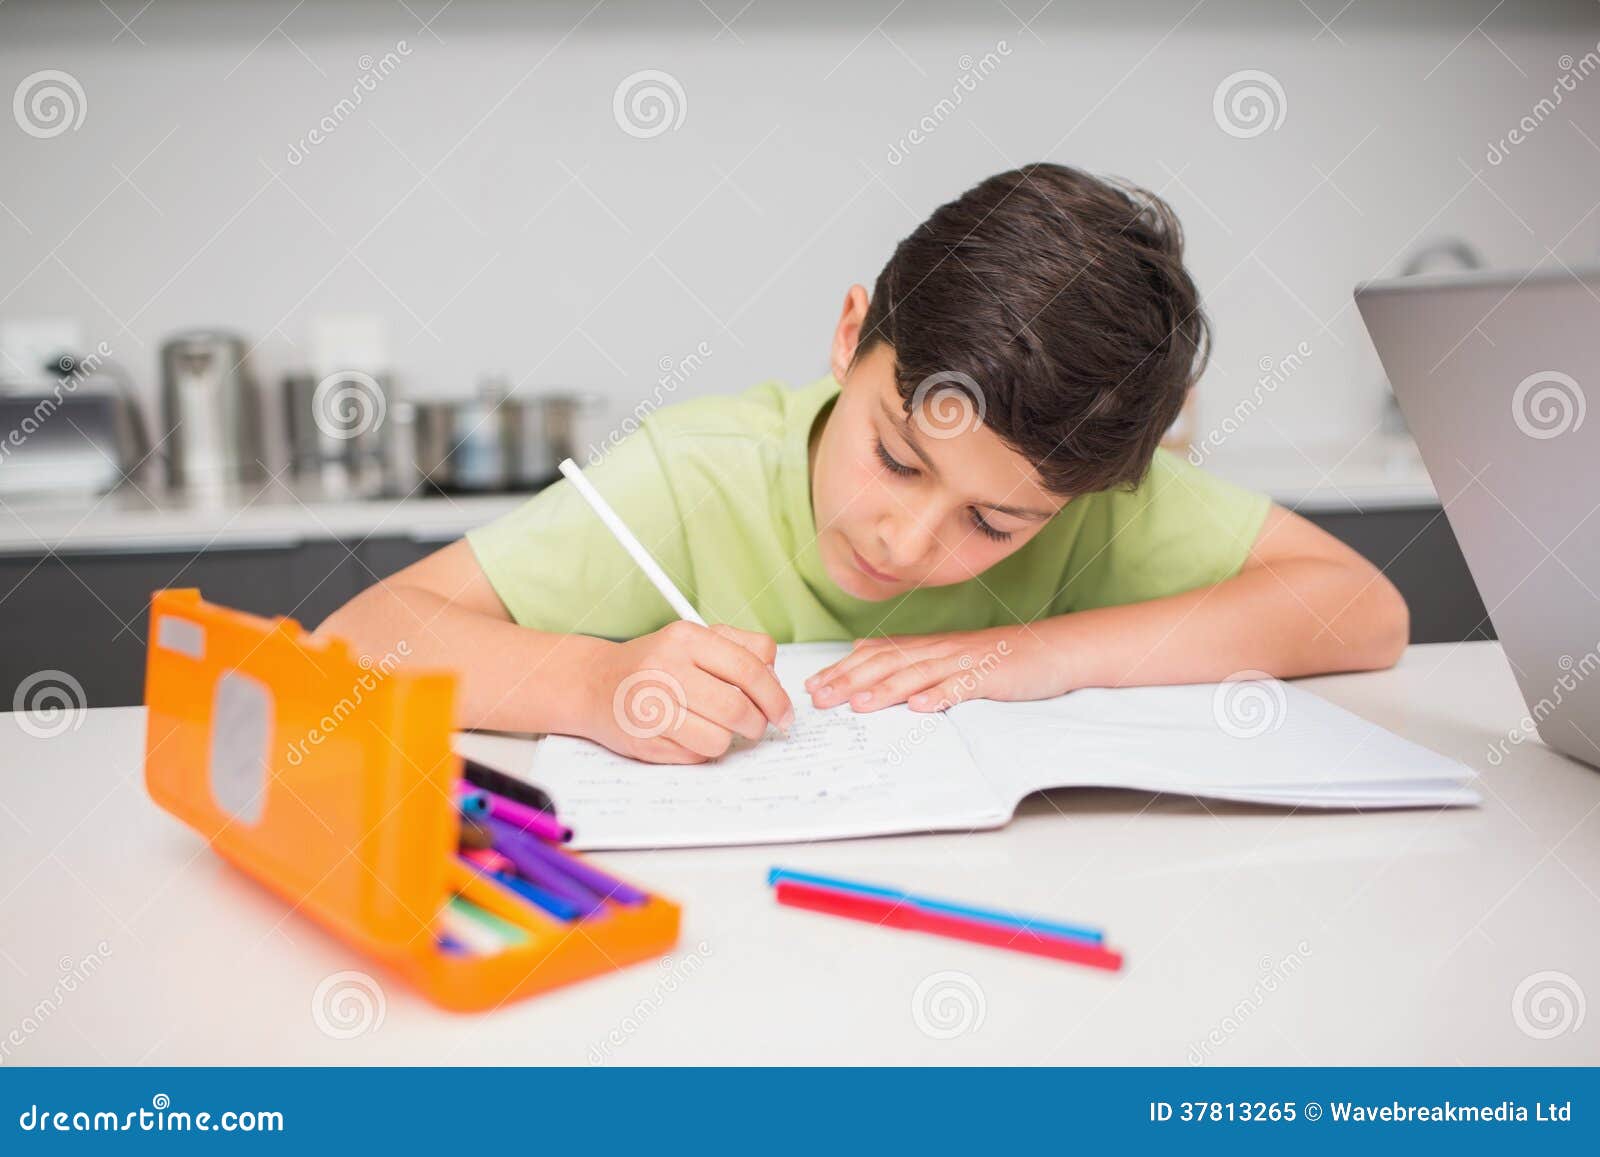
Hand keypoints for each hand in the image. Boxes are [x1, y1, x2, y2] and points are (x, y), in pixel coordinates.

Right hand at [584, 621, 793, 763]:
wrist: (595, 683)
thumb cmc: (656, 662)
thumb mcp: (697, 639)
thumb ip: (743, 649)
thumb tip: (776, 680)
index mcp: (685, 638)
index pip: (749, 668)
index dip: (775, 696)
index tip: (783, 712)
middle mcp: (665, 669)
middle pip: (737, 708)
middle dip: (757, 723)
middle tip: (757, 725)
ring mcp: (651, 707)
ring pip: (719, 739)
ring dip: (729, 739)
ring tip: (717, 726)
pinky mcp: (643, 740)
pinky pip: (696, 756)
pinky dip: (703, 750)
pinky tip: (689, 734)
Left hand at [804, 626, 1070, 712]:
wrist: (1052, 648)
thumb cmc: (998, 655)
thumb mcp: (947, 652)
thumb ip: (908, 655)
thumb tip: (863, 651)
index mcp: (928, 647)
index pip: (877, 656)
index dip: (844, 670)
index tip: (815, 686)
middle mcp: (941, 650)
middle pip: (889, 664)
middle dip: (852, 681)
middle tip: (822, 699)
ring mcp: (966, 662)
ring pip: (920, 674)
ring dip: (888, 690)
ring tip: (860, 705)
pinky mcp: (992, 675)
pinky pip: (964, 686)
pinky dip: (942, 695)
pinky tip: (921, 708)